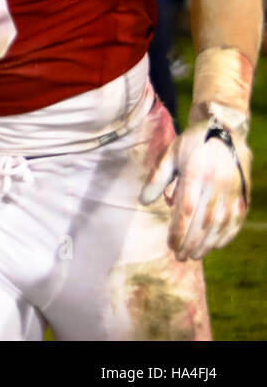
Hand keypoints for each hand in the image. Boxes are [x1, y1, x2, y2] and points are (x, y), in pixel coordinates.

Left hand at [140, 116, 251, 260]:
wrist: (225, 130)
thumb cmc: (192, 143)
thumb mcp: (171, 153)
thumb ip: (157, 178)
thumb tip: (144, 202)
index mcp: (197, 173)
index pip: (187, 209)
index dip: (179, 230)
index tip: (171, 245)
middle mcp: (217, 184)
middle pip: (204, 221)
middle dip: (191, 242)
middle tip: (180, 257)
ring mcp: (233, 190)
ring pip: (221, 223)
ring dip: (208, 243)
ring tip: (195, 255)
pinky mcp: (243, 193)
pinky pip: (237, 218)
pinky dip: (228, 234)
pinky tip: (217, 245)